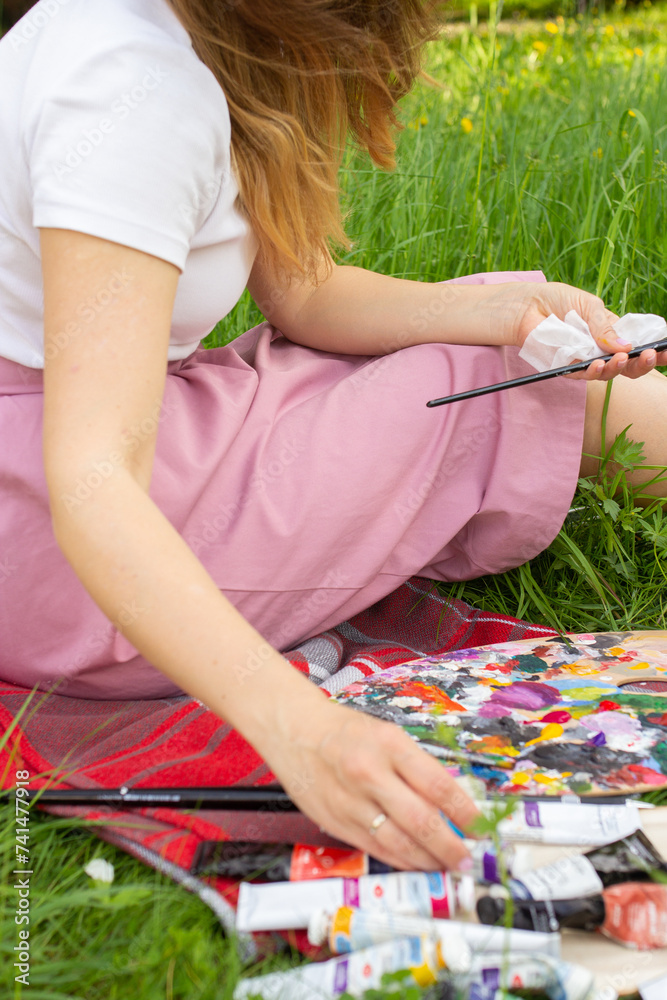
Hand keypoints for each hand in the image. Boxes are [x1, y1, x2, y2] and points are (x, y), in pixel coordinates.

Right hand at [256, 695, 479, 871]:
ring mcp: (351, 802)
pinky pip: (376, 849)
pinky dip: (401, 860)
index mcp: (389, 745)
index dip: (465, 813)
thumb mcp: (387, 735)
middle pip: (421, 821)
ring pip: (399, 843)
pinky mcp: (337, 822)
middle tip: (467, 859)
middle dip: (451, 846)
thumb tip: (451, 804)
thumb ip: (415, 768)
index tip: (482, 828)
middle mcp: (370, 774)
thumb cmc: (343, 731)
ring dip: (428, 860)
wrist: (294, 730)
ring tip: (446, 865)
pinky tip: (416, 863)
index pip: (438, 785)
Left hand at [492, 281, 666, 380]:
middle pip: (627, 366)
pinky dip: (592, 371)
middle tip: (648, 356)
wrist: (526, 305)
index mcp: (612, 333)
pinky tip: (598, 365)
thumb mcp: (589, 306)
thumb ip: (606, 326)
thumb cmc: (557, 301)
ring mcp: (584, 360)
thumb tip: (626, 346)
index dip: (655, 351)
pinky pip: (582, 375)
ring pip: (607, 374)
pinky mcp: (566, 368)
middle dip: (641, 364)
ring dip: (617, 369)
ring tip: (620, 359)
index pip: (638, 346)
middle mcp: (601, 350)